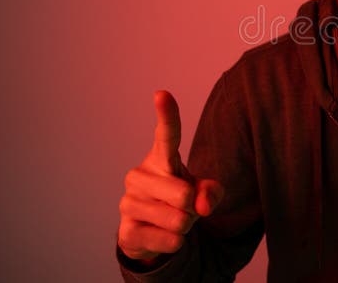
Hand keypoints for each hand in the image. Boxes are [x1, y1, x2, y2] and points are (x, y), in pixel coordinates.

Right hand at [117, 91, 224, 261]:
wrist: (152, 231)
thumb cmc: (179, 199)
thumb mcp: (203, 192)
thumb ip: (212, 192)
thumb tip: (201, 205)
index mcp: (161, 158)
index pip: (166, 135)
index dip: (166, 115)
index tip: (162, 94)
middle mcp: (140, 175)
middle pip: (183, 194)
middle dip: (193, 207)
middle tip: (184, 207)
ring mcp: (128, 202)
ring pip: (177, 220)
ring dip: (185, 226)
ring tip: (173, 220)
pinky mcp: (126, 231)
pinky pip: (169, 240)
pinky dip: (176, 242)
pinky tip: (164, 235)